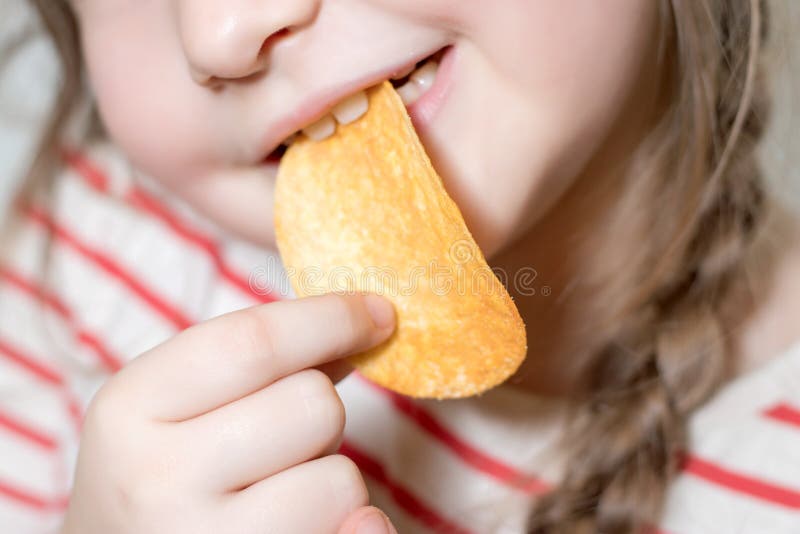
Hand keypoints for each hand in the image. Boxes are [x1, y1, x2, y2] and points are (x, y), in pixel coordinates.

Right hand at [61, 293, 397, 533]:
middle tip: (282, 441)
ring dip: (329, 478)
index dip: (331, 319)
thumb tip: (369, 324)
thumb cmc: (165, 473)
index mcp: (130, 408)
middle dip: (321, 411)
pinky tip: (298, 526)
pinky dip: (346, 524)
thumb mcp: (178, 403)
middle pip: (313, 404)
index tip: (380, 312)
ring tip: (277, 494)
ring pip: (340, 478)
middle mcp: (156, 478)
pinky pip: (353, 529)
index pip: (253, 342)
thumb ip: (259, 360)